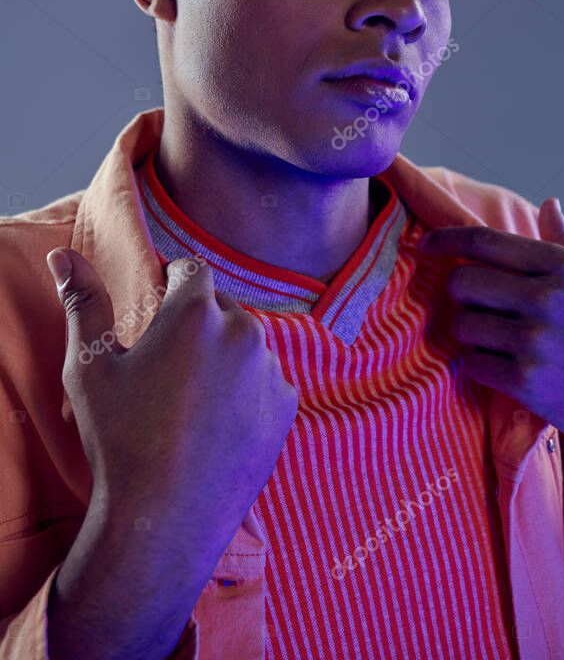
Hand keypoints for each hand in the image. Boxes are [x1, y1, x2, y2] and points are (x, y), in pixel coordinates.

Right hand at [46, 247, 298, 564]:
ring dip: (222, 354)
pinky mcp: (286, 404)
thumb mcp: (89, 368)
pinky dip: (245, 387)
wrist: (164, 522)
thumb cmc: (119, 441)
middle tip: (166, 367)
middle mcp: (243, 332)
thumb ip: (83, 302)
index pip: (190, 270)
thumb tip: (65, 254)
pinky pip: (265, 378)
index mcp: (195, 314)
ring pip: (244, 342)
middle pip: (219, 306)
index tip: (156, 309)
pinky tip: (215, 420)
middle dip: (195, 322)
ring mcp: (270, 369)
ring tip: (189, 399)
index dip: (171, 284)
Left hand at [418, 198, 563, 471]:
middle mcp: (546, 298)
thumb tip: (548, 205)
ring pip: (463, 326)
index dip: (445, 240)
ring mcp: (535, 341)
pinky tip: (506, 369)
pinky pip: (473, 365)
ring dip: (471, 335)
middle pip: (462, 282)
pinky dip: (480, 367)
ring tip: (499, 343)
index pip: (484, 242)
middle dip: (462, 296)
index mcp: (563, 267)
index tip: (425, 244)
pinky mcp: (526, 382)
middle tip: (480, 309)